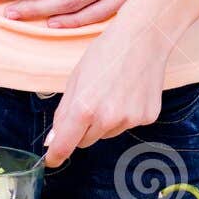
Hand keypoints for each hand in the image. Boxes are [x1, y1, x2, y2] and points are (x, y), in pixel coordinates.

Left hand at [43, 26, 166, 167]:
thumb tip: (54, 139)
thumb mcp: (76, 78)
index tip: (52, 160)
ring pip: (107, 133)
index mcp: (85, 108)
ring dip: (104, 121)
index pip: (66, 144)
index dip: (56, 155)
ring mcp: (130, 120)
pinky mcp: (147, 118)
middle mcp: (108, 119)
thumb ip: (64, 111)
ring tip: (113, 91)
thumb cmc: (106, 52)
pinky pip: (127, 125)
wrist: (143, 38)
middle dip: (82, 128)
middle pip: (86, 140)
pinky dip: (125, 114)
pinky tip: (129, 92)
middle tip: (90, 101)